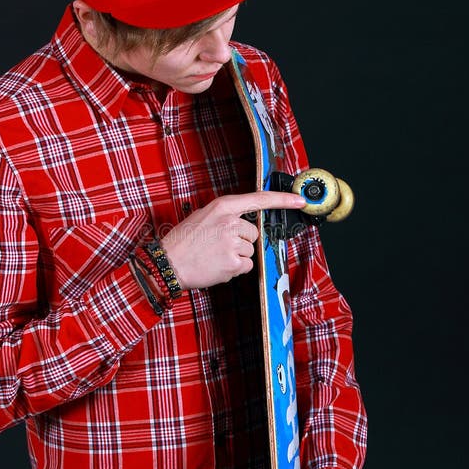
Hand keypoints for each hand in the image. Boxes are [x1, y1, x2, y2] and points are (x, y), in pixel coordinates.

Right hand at [160, 191, 306, 289]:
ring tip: (215, 256)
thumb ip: (226, 216)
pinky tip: (218, 266)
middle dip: (241, 242)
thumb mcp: (203, 216)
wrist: (168, 264)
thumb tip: (246, 225)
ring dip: (237, 257)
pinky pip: (247, 266)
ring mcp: (232, 243)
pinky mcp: (233, 262)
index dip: (282, 199)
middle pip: (254, 233)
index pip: (259, 199)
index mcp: (223, 206)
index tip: (299, 200)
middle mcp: (230, 222)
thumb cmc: (183, 241)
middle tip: (218, 246)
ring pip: (250, 251)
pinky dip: (236, 269)